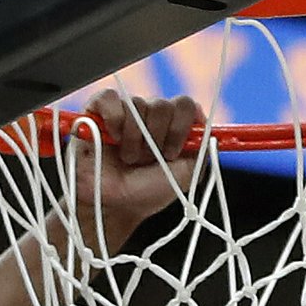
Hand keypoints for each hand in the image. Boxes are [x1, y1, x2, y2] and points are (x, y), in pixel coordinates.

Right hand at [72, 91, 204, 248]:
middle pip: (163, 105)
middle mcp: (150, 116)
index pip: (185, 105)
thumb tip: (207, 126)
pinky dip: (113, 118)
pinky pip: (110, 98)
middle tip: (147, 159)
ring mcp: (124, 113)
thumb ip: (202, 149)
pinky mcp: (98, 113)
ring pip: (137, 104)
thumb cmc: (145, 193)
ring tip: (127, 158)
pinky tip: (112, 138)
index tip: (172, 152)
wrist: (112, 207)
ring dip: (134, 139)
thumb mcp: (185, 176)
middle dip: (157, 137)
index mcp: (172, 127)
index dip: (181, 126)